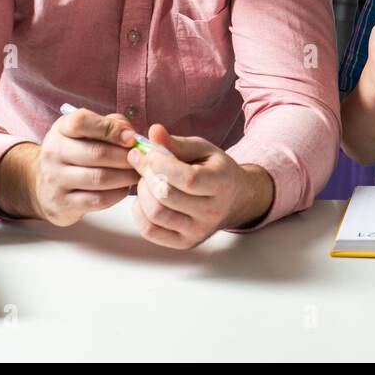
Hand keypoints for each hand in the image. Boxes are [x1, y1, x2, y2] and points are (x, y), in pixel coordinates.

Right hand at [29, 109, 140, 226]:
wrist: (46, 186)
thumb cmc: (78, 152)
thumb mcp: (89, 131)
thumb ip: (112, 125)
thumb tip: (132, 136)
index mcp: (61, 129)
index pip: (81, 122)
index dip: (111, 129)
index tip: (132, 138)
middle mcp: (53, 152)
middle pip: (97, 153)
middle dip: (126, 157)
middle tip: (142, 160)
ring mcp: (55, 179)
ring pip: (100, 178)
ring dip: (126, 176)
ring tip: (137, 174)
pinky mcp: (62, 203)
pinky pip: (98, 199)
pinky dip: (118, 193)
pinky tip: (124, 188)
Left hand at [127, 124, 274, 248]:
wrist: (235, 199)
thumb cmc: (215, 170)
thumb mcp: (203, 150)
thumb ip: (177, 143)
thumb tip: (153, 132)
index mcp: (222, 184)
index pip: (187, 179)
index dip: (161, 164)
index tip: (149, 153)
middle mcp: (212, 212)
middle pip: (167, 196)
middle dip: (147, 175)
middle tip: (143, 164)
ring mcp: (198, 231)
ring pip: (156, 214)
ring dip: (142, 193)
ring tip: (146, 180)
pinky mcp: (184, 243)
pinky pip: (150, 231)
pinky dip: (139, 212)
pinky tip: (145, 198)